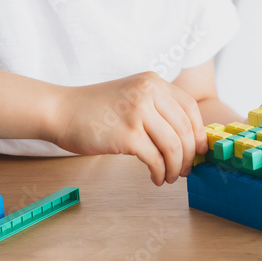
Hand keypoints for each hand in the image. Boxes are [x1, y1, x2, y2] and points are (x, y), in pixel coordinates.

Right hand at [49, 72, 206, 185]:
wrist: (62, 111)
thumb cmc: (95, 108)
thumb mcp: (131, 95)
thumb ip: (157, 107)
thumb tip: (187, 137)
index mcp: (153, 82)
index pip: (190, 108)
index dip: (199, 133)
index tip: (200, 150)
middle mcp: (148, 93)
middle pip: (185, 130)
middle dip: (190, 155)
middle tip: (186, 170)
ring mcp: (138, 113)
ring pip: (174, 147)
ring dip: (176, 168)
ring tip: (170, 177)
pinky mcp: (127, 135)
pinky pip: (156, 159)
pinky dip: (160, 173)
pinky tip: (156, 178)